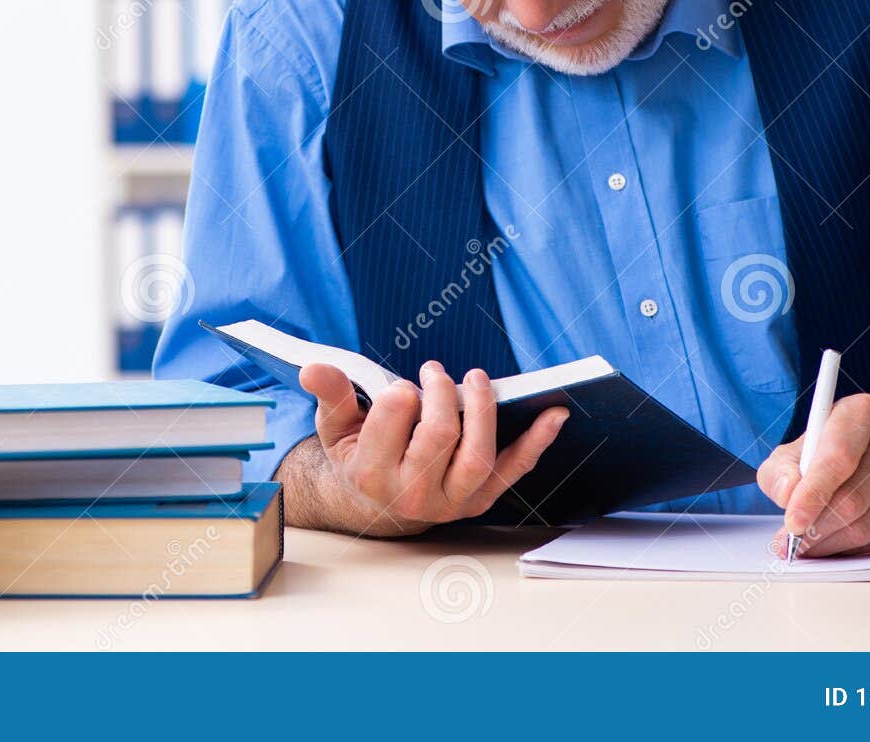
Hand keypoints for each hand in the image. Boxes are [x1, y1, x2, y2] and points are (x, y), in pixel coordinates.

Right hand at [279, 360, 567, 536]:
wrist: (374, 501)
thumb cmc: (358, 453)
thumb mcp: (336, 425)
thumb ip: (330, 393)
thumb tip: (314, 368)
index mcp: (371, 473)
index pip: (397, 416)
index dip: (404, 391)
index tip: (403, 388)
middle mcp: (413, 495)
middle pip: (441, 432)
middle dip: (443, 391)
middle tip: (435, 373)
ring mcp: (452, 502)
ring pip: (479, 454)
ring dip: (484, 408)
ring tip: (477, 379)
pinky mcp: (480, 499)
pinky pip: (514, 471)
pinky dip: (538, 442)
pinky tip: (556, 413)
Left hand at [758, 396, 869, 556]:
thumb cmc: (826, 452)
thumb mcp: (793, 452)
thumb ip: (780, 472)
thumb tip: (787, 495)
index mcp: (860, 413)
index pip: (838, 459)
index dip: (813, 495)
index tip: (793, 523)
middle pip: (854, 497)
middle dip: (818, 528)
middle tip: (793, 544)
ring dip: (834, 543)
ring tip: (810, 546)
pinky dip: (857, 549)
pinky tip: (837, 544)